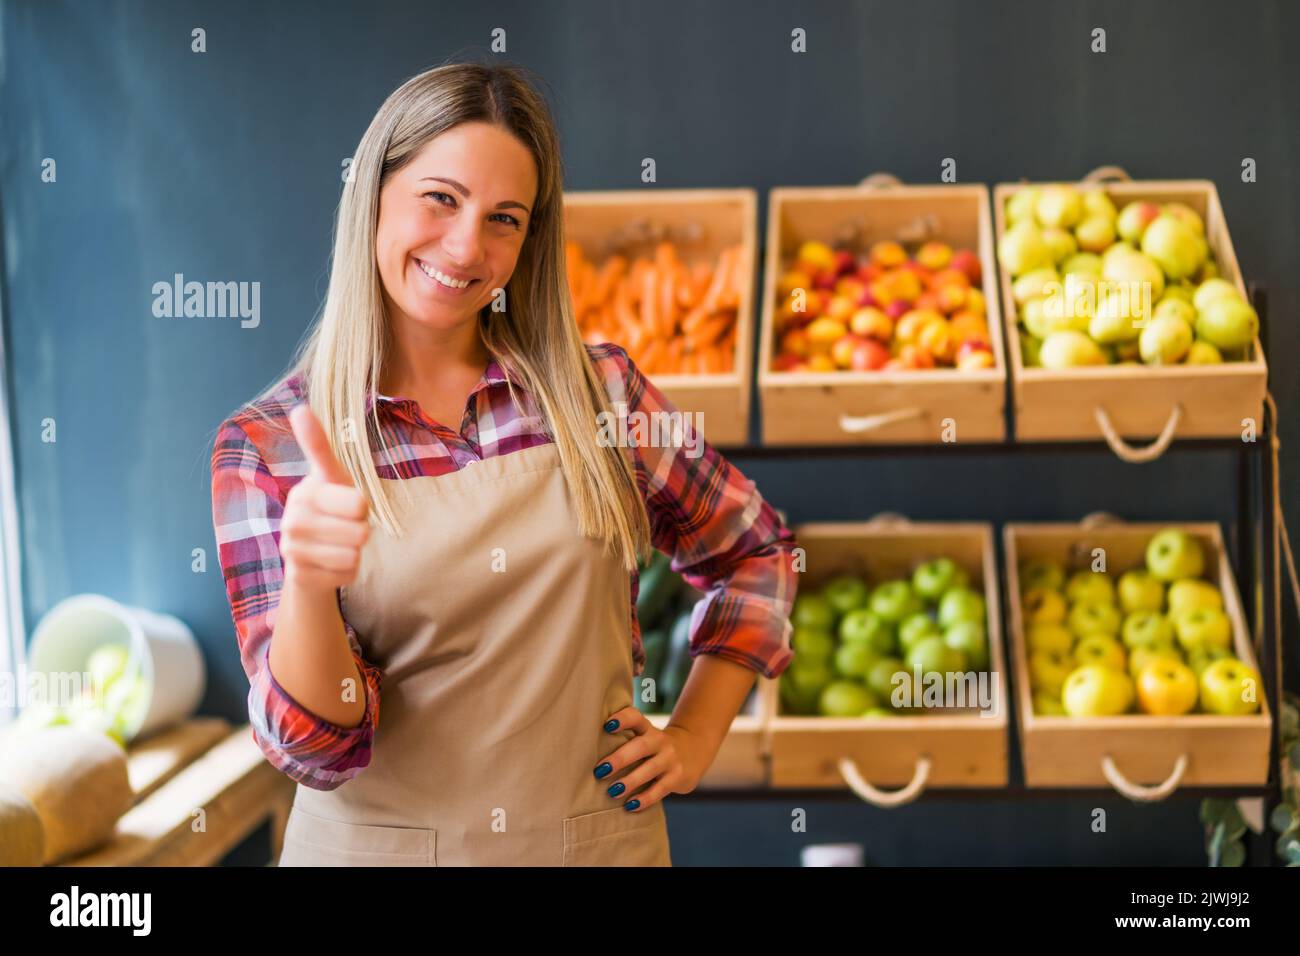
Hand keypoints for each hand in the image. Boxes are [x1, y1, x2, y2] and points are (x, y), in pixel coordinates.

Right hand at [281, 404, 370, 592]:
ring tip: (338, 544)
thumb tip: (299, 407)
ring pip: (353, 555)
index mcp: (305, 491)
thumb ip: (318, 445)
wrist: (307, 555)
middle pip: (361, 531)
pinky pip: (346, 574)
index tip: (352, 504)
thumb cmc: (329, 508)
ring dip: (354, 552)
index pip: (357, 503)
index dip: (362, 507)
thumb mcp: (331, 476)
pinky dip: (347, 571)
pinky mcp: (298, 576)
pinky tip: (330, 563)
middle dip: (361, 531)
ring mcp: (291, 549)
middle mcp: (293, 519)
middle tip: (345, 526)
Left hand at [592, 707, 708, 811]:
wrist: (692, 752)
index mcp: (646, 728)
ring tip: (612, 792)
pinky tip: (629, 806)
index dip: (622, 719)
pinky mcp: (677, 777)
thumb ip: (621, 739)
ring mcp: (670, 758)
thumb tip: (581, 749)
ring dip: (630, 781)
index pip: (635, 717)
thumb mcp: (642, 736)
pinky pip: (660, 789)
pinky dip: (645, 798)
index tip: (606, 725)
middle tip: (600, 771)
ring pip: (650, 769)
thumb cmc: (652, 747)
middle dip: (620, 758)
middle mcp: (659, 740)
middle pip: (640, 746)